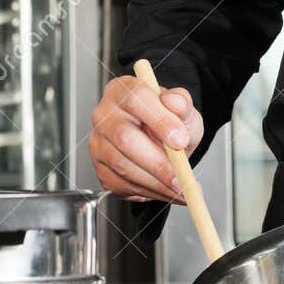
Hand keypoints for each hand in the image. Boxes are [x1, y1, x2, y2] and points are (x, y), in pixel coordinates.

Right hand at [89, 75, 203, 204]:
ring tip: (181, 188)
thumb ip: (182, 104)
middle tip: (182, 176)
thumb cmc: (170, 122)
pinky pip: (121, 185)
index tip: (181, 140)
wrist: (164, 141)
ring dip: (156, 182)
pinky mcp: (101, 169)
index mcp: (123, 90)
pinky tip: (168, 192)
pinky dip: (149, 192)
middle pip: (125, 138)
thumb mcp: (184, 110)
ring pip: (123, 166)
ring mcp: (99, 144)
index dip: (160, 120)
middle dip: (158, 162)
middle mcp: (104, 115)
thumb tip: (174, 102)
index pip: (136, 99)